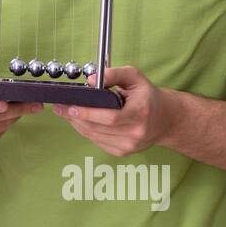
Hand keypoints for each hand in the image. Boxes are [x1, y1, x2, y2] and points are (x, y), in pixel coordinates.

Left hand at [50, 65, 171, 156]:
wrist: (165, 119)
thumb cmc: (147, 96)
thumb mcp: (135, 77)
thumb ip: (114, 74)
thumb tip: (90, 80)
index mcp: (140, 113)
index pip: (110, 118)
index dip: (88, 114)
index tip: (71, 107)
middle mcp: (135, 133)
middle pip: (97, 128)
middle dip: (75, 118)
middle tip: (59, 108)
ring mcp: (129, 146)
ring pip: (94, 136)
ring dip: (77, 125)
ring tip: (65, 113)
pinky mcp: (122, 152)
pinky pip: (97, 141)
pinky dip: (86, 131)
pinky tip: (79, 122)